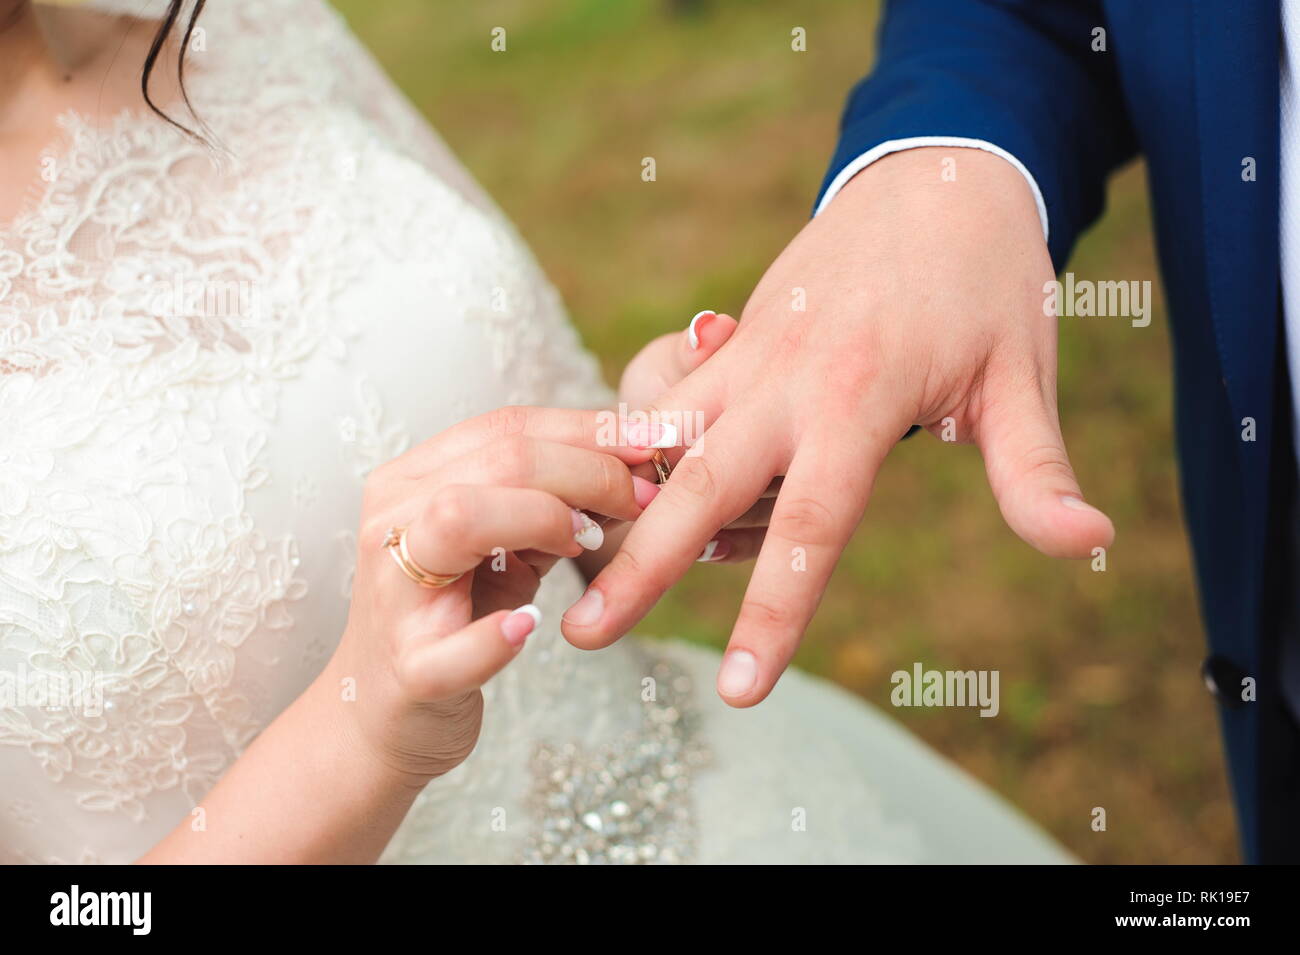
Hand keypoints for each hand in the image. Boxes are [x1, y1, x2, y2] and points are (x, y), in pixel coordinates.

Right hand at [325, 406, 657, 784]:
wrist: (389, 714)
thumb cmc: (458, 617)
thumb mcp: (508, 546)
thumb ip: (556, 502)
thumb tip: (639, 462)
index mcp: (413, 481)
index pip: (506, 427)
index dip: (587, 430)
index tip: (652, 444)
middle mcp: (390, 523)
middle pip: (500, 461)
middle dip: (590, 472)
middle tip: (646, 500)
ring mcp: (393, 596)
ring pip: (461, 519)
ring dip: (546, 520)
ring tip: (588, 545)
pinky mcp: (409, 672)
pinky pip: (453, 648)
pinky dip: (497, 638)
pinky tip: (531, 627)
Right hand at [562, 146, 1113, 706]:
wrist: (935, 176)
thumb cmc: (987, 281)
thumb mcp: (1020, 377)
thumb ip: (1034, 469)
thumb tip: (1086, 543)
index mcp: (858, 402)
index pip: (810, 528)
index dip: (773, 616)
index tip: (738, 690)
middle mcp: (785, 382)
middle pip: (697, 489)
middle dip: (638, 566)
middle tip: (584, 635)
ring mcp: (747, 354)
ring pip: (660, 434)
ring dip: (618, 493)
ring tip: (575, 551)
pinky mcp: (730, 335)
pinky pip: (661, 389)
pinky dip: (635, 432)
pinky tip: (633, 469)